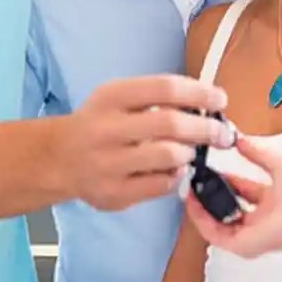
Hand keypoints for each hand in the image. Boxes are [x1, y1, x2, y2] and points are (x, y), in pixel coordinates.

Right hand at [58, 75, 233, 211]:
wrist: (59, 158)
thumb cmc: (100, 123)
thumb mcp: (118, 98)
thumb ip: (156, 97)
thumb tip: (209, 103)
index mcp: (110, 97)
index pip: (165, 88)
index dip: (199, 93)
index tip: (220, 100)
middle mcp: (106, 128)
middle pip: (170, 124)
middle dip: (205, 129)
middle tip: (222, 134)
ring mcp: (108, 163)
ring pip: (168, 157)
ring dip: (189, 154)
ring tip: (191, 152)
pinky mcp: (113, 193)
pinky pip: (160, 186)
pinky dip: (175, 177)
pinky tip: (173, 171)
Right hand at [184, 135, 281, 257]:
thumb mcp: (279, 163)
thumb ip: (258, 151)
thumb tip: (241, 140)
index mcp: (274, 202)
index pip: (244, 190)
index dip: (226, 179)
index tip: (211, 169)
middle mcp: (262, 220)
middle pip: (229, 208)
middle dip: (210, 194)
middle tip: (195, 181)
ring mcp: (251, 234)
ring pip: (218, 223)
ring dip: (201, 208)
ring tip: (189, 191)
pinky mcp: (242, 245)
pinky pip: (214, 234)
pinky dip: (201, 220)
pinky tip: (193, 203)